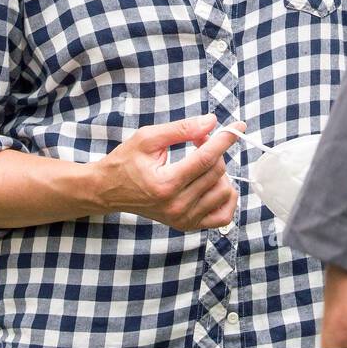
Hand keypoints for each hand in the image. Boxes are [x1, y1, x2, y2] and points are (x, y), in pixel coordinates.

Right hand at [92, 114, 243, 230]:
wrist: (108, 191)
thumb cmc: (125, 162)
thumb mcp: (148, 138)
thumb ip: (181, 129)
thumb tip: (211, 122)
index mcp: (165, 184)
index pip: (206, 159)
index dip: (225, 140)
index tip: (238, 126)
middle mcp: (176, 206)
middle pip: (216, 172)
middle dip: (214, 150)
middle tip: (199, 139)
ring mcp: (183, 219)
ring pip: (224, 191)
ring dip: (219, 172)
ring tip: (201, 163)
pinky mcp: (187, 225)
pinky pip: (223, 215)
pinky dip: (225, 197)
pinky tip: (214, 183)